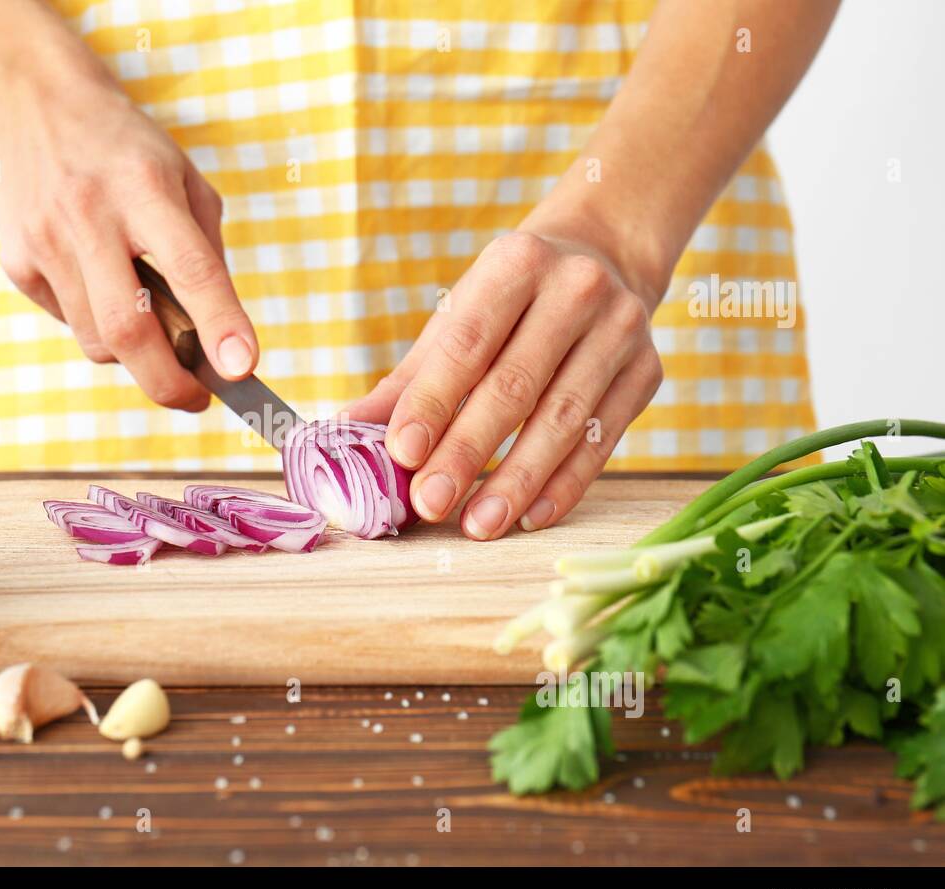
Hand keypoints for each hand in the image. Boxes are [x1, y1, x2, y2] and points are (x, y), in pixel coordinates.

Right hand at [0, 68, 256, 410]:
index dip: (220, 325)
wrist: (35, 103)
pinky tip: (98, 283)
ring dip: (134, 351)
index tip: (242, 369)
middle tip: (197, 398)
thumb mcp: (185, 181)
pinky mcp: (16, 262)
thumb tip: (219, 340)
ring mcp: (44, 241)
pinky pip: (69, 324)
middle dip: (168, 382)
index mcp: (145, 187)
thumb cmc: (127, 151)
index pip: (191, 269)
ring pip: (98, 340)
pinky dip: (96, 324)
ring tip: (148, 318)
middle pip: (130, 327)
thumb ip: (206, 256)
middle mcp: (89, 215)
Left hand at [344, 231, 663, 539]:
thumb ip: (409, 378)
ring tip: (477, 525)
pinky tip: (529, 517)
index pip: (467, 343)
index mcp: (517, 263)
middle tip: (431, 503)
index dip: (433, 401)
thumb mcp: (459, 317)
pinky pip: (602, 440)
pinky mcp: (647, 372)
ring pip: (562, 419)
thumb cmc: (511, 299)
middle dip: (468, 451)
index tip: (402, 454)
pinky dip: (564, 485)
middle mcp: (575, 290)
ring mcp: (620, 330)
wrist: (603, 257)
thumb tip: (348, 431)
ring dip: (516, 480)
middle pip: (515, 385)